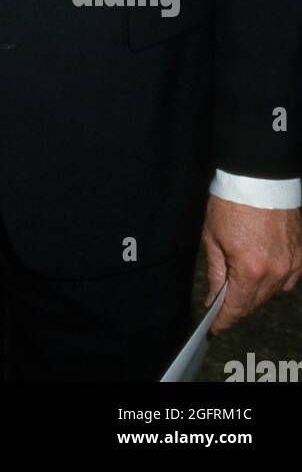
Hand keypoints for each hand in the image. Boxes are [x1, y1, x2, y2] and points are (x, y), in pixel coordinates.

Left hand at [202, 196, 301, 331]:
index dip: (224, 320)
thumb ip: (216, 273)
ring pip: (274, 292)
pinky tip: (262, 271)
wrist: (259, 177)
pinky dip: (275, 280)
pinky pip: (289, 279)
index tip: (216, 328)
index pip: (237, 307)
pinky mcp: (301, 254)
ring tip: (241, 281)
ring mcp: (293, 264)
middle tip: (223, 303)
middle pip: (256, 302)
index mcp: (251, 270)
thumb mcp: (213, 238)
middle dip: (238, 305)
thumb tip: (214, 298)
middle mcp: (276, 272)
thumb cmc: (232, 203)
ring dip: (257, 292)